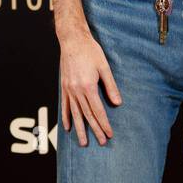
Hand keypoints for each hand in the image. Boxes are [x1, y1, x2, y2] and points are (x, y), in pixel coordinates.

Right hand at [59, 30, 121, 146]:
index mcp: (88, 86)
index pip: (98, 110)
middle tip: (102, 142)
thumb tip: (117, 103)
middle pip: (87, 115)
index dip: (104, 123)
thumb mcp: (104, 67)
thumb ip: (111, 86)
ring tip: (84, 142)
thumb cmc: (90, 51)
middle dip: (95, 130)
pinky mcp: (64, 87)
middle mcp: (76, 90)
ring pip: (75, 114)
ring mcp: (68, 90)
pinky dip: (66, 117)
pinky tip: (68, 128)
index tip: (109, 134)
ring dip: (80, 129)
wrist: (72, 40)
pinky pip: (65, 106)